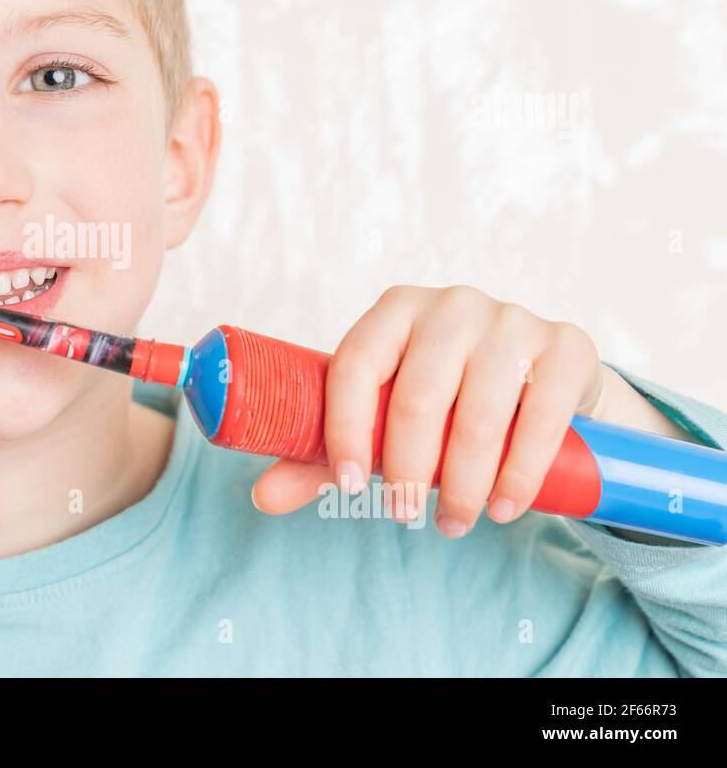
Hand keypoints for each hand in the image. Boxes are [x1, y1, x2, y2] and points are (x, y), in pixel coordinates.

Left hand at [250, 285, 605, 537]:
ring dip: (464, 483)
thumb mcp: (383, 418)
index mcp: (393, 311)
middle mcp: (450, 304)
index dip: (344, 429)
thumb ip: (323, 455)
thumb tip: (262, 497)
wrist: (537, 378)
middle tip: (404, 517)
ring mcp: (511, 319)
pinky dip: (519, 473)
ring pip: (478, 414)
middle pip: (417, 398)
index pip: (355, 365)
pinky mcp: (565, 345)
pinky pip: (540, 416)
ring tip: (455, 522)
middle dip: (406, 471)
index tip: (346, 485)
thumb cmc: (442, 399)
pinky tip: (504, 506)